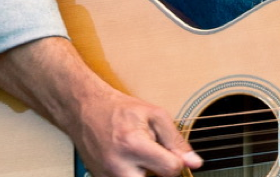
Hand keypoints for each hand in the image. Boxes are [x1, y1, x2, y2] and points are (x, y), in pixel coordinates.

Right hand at [67, 87, 202, 176]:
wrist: (85, 109)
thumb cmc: (119, 109)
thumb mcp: (154, 115)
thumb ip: (176, 140)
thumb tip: (194, 162)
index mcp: (134, 145)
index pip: (171, 169)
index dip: (177, 161)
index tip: (172, 153)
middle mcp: (118, 166)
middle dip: (160, 172)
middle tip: (155, 157)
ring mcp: (107, 176)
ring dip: (146, 173)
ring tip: (140, 156)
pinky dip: (132, 173)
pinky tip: (129, 160)